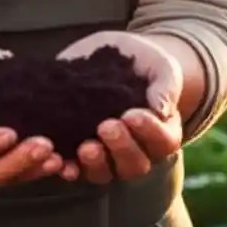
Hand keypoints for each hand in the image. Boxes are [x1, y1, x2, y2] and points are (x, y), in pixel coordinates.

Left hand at [55, 31, 183, 183]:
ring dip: (95, 163)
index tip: (132, 114)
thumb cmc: (140, 62)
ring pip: (105, 173)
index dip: (149, 132)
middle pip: (135, 165)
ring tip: (86, 147)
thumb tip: (161, 110)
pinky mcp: (78, 153)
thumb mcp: (159, 64)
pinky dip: (68, 168)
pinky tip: (60, 160)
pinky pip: (74, 170)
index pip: (164, 142)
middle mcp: (136, 151)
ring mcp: (107, 156)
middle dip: (121, 148)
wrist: (105, 53)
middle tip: (107, 126)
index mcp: (162, 131)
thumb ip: (166, 84)